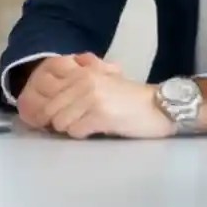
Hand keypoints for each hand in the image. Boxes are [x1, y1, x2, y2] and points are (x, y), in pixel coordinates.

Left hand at [19, 53, 174, 139]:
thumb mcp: (102, 80)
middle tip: (73, 124)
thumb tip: (50, 96)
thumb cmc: (129, 98)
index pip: (48, 92)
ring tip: (87, 125)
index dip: (48, 108)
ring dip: (71, 128)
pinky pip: (76, 131)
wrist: (158, 106)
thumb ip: (78, 80)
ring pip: (61, 122)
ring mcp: (91, 98)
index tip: (52, 117)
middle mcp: (83, 82)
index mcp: (82, 72)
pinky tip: (97, 129)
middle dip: (57, 121)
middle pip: (51, 109)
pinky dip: (83, 134)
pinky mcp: (100, 116)